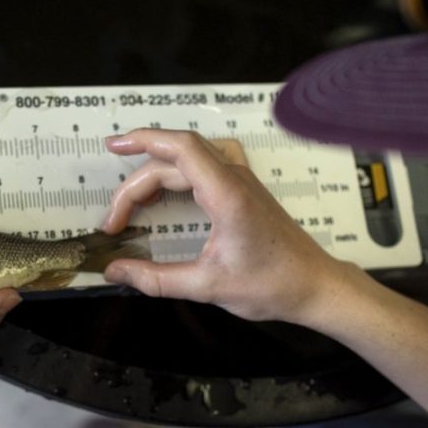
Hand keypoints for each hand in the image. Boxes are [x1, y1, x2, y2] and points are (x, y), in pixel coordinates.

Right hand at [101, 129, 346, 324]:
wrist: (315, 285)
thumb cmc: (270, 286)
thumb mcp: (207, 286)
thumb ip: (156, 279)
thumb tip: (114, 272)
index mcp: (227, 194)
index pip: (179, 149)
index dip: (141, 141)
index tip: (112, 152)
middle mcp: (234, 178)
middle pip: (175, 158)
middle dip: (137, 184)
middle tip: (113, 222)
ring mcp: (242, 179)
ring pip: (191, 154)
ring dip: (157, 165)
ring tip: (132, 191)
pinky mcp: (245, 188)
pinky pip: (208, 159)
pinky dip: (181, 163)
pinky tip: (170, 181)